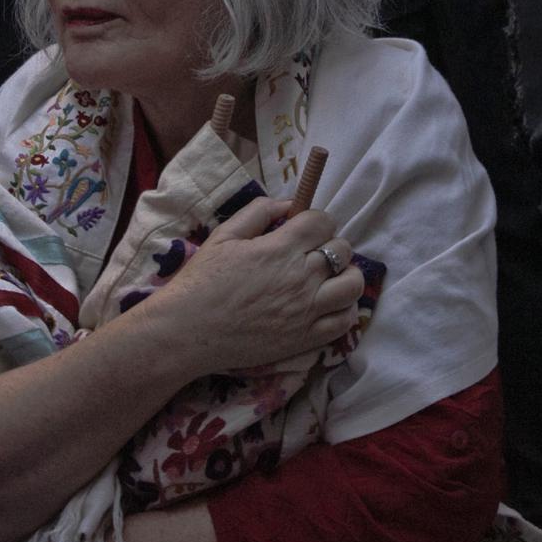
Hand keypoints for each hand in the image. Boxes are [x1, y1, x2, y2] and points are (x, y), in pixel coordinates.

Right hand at [138, 194, 364, 381]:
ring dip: (347, 275)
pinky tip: (329, 304)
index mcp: (280, 248)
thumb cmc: (202, 281)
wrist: (188, 331)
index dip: (317, 221)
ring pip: (353, 285)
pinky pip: (345, 321)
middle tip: (314, 253)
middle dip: (331, 245)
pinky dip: (345, 309)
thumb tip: (289, 203)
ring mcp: (307, 310)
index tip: (306, 229)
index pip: (323, 222)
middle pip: (342, 249)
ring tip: (331, 278)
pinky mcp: (306, 338)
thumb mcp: (224, 235)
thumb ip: (259, 212)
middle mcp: (301, 277)